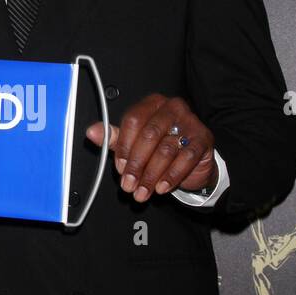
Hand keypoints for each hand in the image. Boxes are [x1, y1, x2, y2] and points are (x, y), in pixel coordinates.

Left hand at [86, 93, 215, 201]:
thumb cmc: (161, 147)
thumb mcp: (135, 142)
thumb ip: (115, 138)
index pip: (133, 120)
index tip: (120, 167)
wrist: (193, 160)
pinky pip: (185, 158)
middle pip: (149, 135)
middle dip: (136, 165)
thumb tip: (92, 132)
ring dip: (151, 176)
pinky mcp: (203, 138)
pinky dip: (171, 176)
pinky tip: (162, 187)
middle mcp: (172, 108)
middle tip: (129, 185)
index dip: (124, 147)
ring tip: (143, 191)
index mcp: (152, 104)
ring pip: (165, 150)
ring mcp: (189, 122)